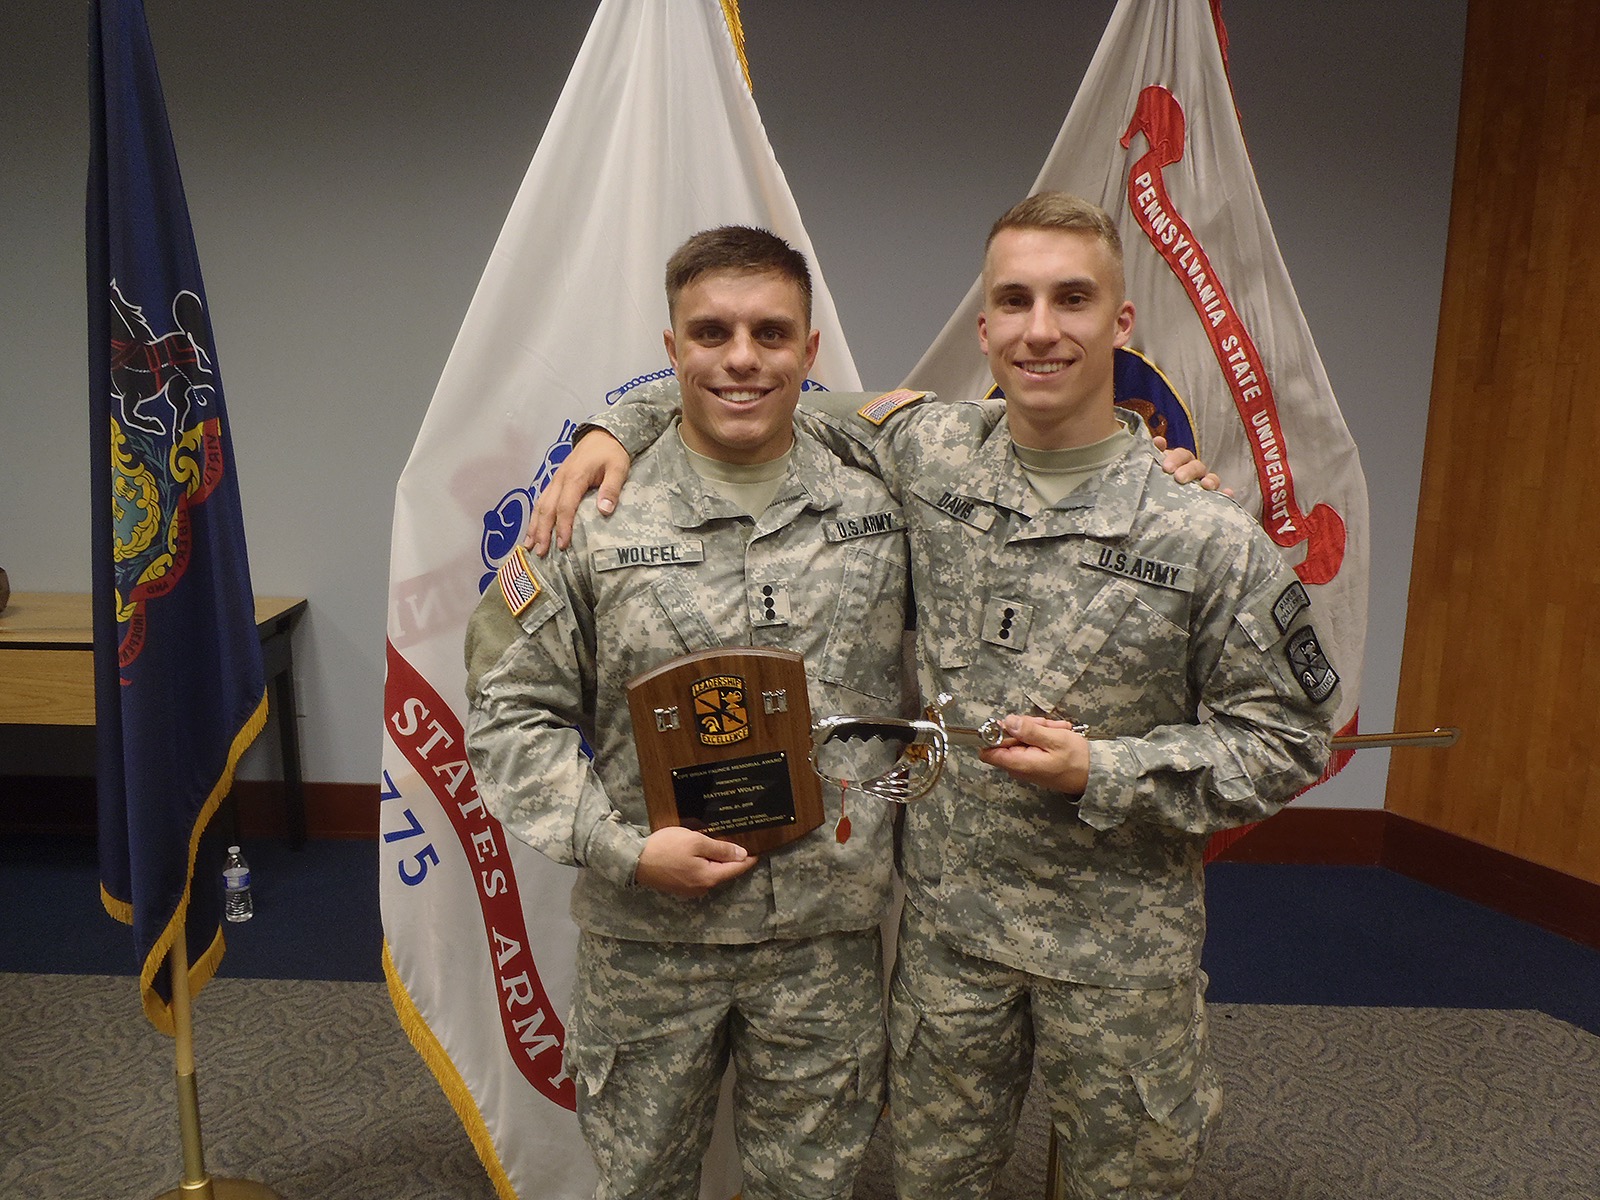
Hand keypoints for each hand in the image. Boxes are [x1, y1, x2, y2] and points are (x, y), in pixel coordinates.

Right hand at [524, 430, 632, 555]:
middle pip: (547, 508)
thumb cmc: (611, 453)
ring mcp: (555, 480)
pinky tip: (532, 530)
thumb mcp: (618, 468)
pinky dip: (535, 517)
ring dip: (534, 526)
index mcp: (575, 477)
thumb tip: (604, 511)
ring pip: (540, 505)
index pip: (565, 506)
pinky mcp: (555, 482)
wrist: (602, 435)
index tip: (563, 545)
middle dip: (542, 531)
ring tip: (529, 546)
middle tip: (541, 553)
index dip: (563, 527)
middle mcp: (560, 480)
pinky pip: (542, 500)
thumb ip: (611, 489)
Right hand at [633, 826, 758, 897]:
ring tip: (720, 844)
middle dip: (732, 859)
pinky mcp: (679, 887)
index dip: (749, 859)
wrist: (634, 862)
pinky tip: (701, 853)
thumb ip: (720, 849)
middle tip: (740, 841)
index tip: (760, 849)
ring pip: (710, 873)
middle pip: (723, 872)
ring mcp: (690, 890)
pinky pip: (698, 875)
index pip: (736, 869)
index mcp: (709, 877)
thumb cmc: (666, 848)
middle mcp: (702, 888)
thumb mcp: (695, 842)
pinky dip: (703, 864)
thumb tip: (742, 855)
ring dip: (716, 861)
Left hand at [978, 715, 1090, 795]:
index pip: (988, 751)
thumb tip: (1007, 722)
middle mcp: (1018, 766)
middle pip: (1007, 738)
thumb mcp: (1054, 740)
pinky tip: (1058, 733)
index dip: (995, 734)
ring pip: (1021, 737)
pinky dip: (1044, 735)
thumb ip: (1028, 731)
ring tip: (1057, 730)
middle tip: (1045, 726)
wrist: (1094, 774)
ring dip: (1039, 729)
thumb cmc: (1077, 761)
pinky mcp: (1033, 760)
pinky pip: (1031, 742)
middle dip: (1025, 726)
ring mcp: (1025, 763)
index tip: (1011, 724)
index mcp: (1019, 763)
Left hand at [1152, 435, 1229, 494]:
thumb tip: (1158, 441)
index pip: (1181, 455)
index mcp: (1179, 463)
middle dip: (1189, 470)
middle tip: (1179, 478)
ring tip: (1205, 485)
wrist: (1159, 507)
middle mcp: (1193, 472)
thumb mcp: (1152, 471)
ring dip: (1210, 480)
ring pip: (1212, 479)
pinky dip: (1226, 494)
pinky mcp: (1212, 500)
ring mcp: (1204, 485)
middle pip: (1196, 466)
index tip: (1166, 468)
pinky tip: (1228, 493)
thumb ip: (1153, 456)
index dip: (1175, 458)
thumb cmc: (1156, 484)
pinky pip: (1222, 496)